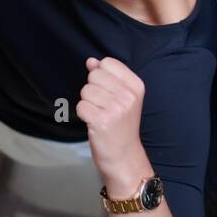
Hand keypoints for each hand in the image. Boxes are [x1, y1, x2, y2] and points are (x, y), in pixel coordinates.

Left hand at [77, 56, 146, 187]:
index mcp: (136, 85)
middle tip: (103, 105)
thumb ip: (107, 76)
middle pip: (94, 76)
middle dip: (93, 89)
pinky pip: (80, 106)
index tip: (108, 91)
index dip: (101, 75)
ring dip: (87, 102)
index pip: (108, 63)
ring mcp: (115, 108)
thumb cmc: (121, 124)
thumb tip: (91, 61)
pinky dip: (83, 114)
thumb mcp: (121, 97)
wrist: (123, 156)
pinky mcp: (101, 121)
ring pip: (86, 91)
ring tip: (99, 114)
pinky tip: (93, 122)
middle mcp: (128, 95)